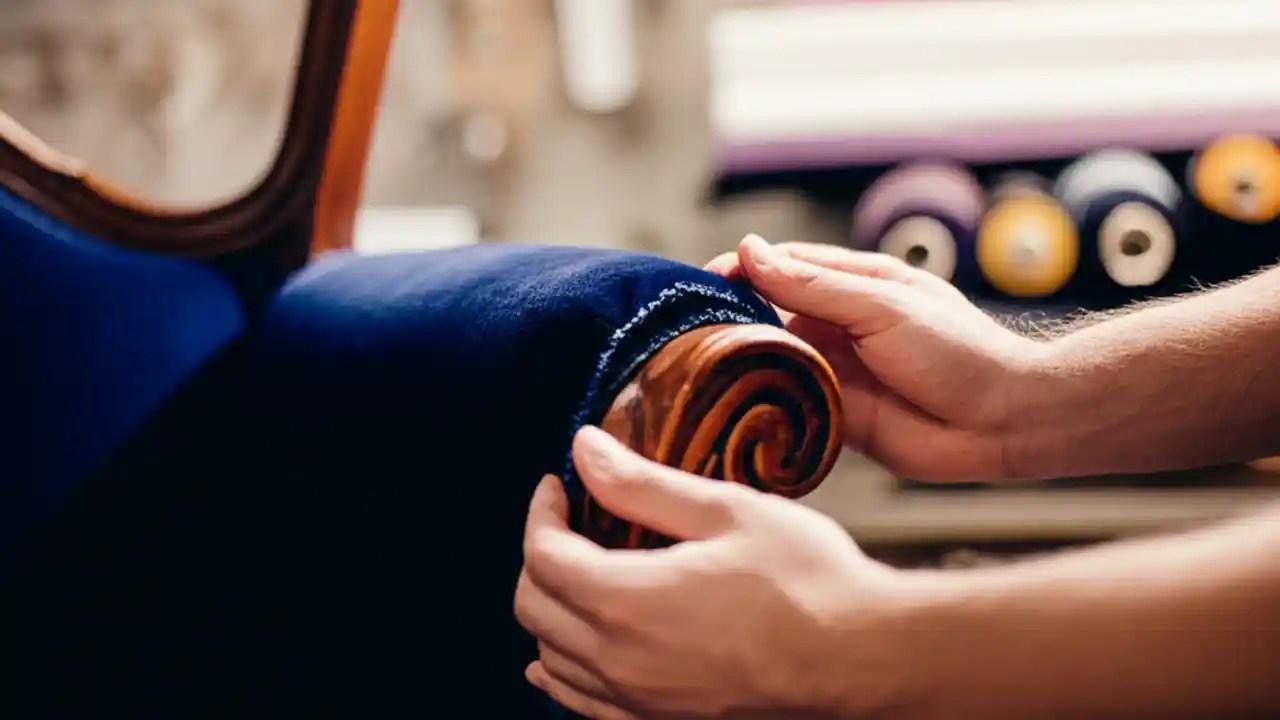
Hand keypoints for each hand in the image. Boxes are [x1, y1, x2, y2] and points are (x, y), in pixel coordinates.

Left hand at [514, 426, 905, 718]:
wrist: (864, 659)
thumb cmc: (808, 581)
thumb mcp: (725, 511)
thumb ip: (643, 484)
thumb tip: (585, 450)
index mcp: (627, 601)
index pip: (542, 555)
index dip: (542, 512)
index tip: (558, 487)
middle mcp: (620, 661)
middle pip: (533, 607)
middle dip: (539, 556)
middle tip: (569, 522)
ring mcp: (639, 701)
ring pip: (551, 659)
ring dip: (550, 611)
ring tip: (578, 574)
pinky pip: (582, 703)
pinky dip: (564, 671)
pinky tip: (566, 658)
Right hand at [706, 235, 1041, 481]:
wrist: (1002, 423)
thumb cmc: (955, 351)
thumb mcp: (879, 306)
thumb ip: (811, 285)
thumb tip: (749, 251)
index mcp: (850, 284)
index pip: (778, 267)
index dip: (738, 272)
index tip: (700, 286)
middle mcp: (836, 325)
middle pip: (765, 315)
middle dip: (729, 320)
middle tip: (685, 335)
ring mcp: (833, 370)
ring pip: (770, 361)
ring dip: (740, 365)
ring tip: (697, 373)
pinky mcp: (833, 416)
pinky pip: (786, 407)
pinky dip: (761, 407)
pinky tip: (729, 410)